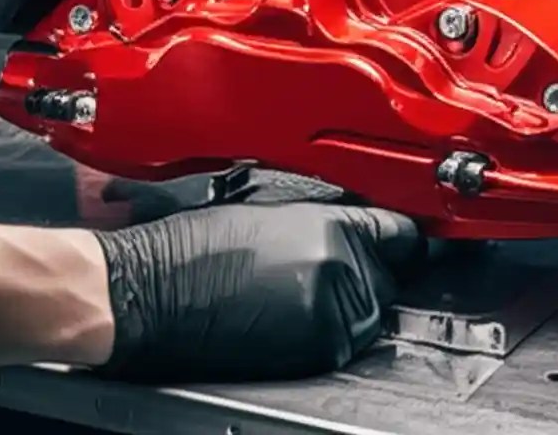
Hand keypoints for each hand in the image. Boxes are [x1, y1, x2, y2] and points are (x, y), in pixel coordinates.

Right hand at [91, 201, 425, 382]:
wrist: (146, 293)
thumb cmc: (191, 245)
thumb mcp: (268, 206)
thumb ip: (328, 216)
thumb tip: (370, 225)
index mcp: (331, 230)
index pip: (401, 233)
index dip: (404, 234)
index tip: (411, 238)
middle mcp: (341, 275)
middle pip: (390, 272)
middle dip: (367, 267)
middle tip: (314, 263)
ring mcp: (331, 320)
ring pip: (371, 308)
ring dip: (349, 299)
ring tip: (291, 289)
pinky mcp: (316, 352)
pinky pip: (345, 337)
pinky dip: (327, 326)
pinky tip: (283, 312)